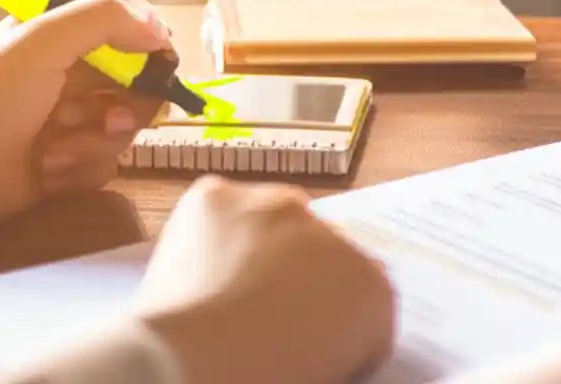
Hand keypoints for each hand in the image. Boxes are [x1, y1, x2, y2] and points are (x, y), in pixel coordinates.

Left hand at [0, 0, 170, 221]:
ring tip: (54, 150)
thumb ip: (106, 19)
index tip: (159, 62)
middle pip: (138, 79)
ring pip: (125, 127)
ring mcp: (68, 119)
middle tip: (109, 119)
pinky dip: (80, 168)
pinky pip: (106, 164)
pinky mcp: (66, 162)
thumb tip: (159, 32)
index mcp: (60, 32)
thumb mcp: (42, 38)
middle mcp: (69, 72)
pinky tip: (45, 171)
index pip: (126, 19)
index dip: (150, 39)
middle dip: (129, 104)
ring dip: (96, 142)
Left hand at [136, 176, 395, 383]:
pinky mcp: (219, 195)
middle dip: (299, 273)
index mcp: (374, 292)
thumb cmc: (258, 380)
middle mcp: (337, 237)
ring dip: (259, 245)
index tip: (304, 331)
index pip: (363, 290)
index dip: (330, 311)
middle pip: (322, 248)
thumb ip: (337, 336)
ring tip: (223, 292)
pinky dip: (211, 232)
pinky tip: (196, 270)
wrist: (187, 368)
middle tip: (261, 312)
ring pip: (273, 219)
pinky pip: (221, 209)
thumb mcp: (324, 370)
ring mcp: (276, 206)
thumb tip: (322, 324)